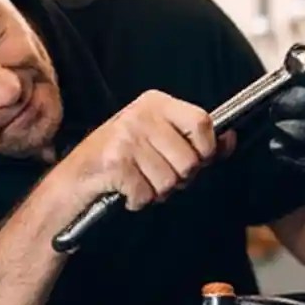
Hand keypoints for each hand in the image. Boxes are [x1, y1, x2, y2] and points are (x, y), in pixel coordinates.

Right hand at [61, 90, 235, 212]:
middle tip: (156, 175)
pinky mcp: (115, 163)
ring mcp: (127, 137)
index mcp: (155, 102)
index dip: (206, 150)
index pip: (202, 122)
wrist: (74, 179)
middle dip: (178, 179)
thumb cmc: (121, 160)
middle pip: (189, 160)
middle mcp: (141, 114)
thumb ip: (197, 140)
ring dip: (156, 192)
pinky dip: (137, 201)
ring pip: (169, 182)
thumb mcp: (160, 140)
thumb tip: (231, 139)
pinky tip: (124, 191)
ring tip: (138, 181)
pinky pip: (146, 195)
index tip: (196, 161)